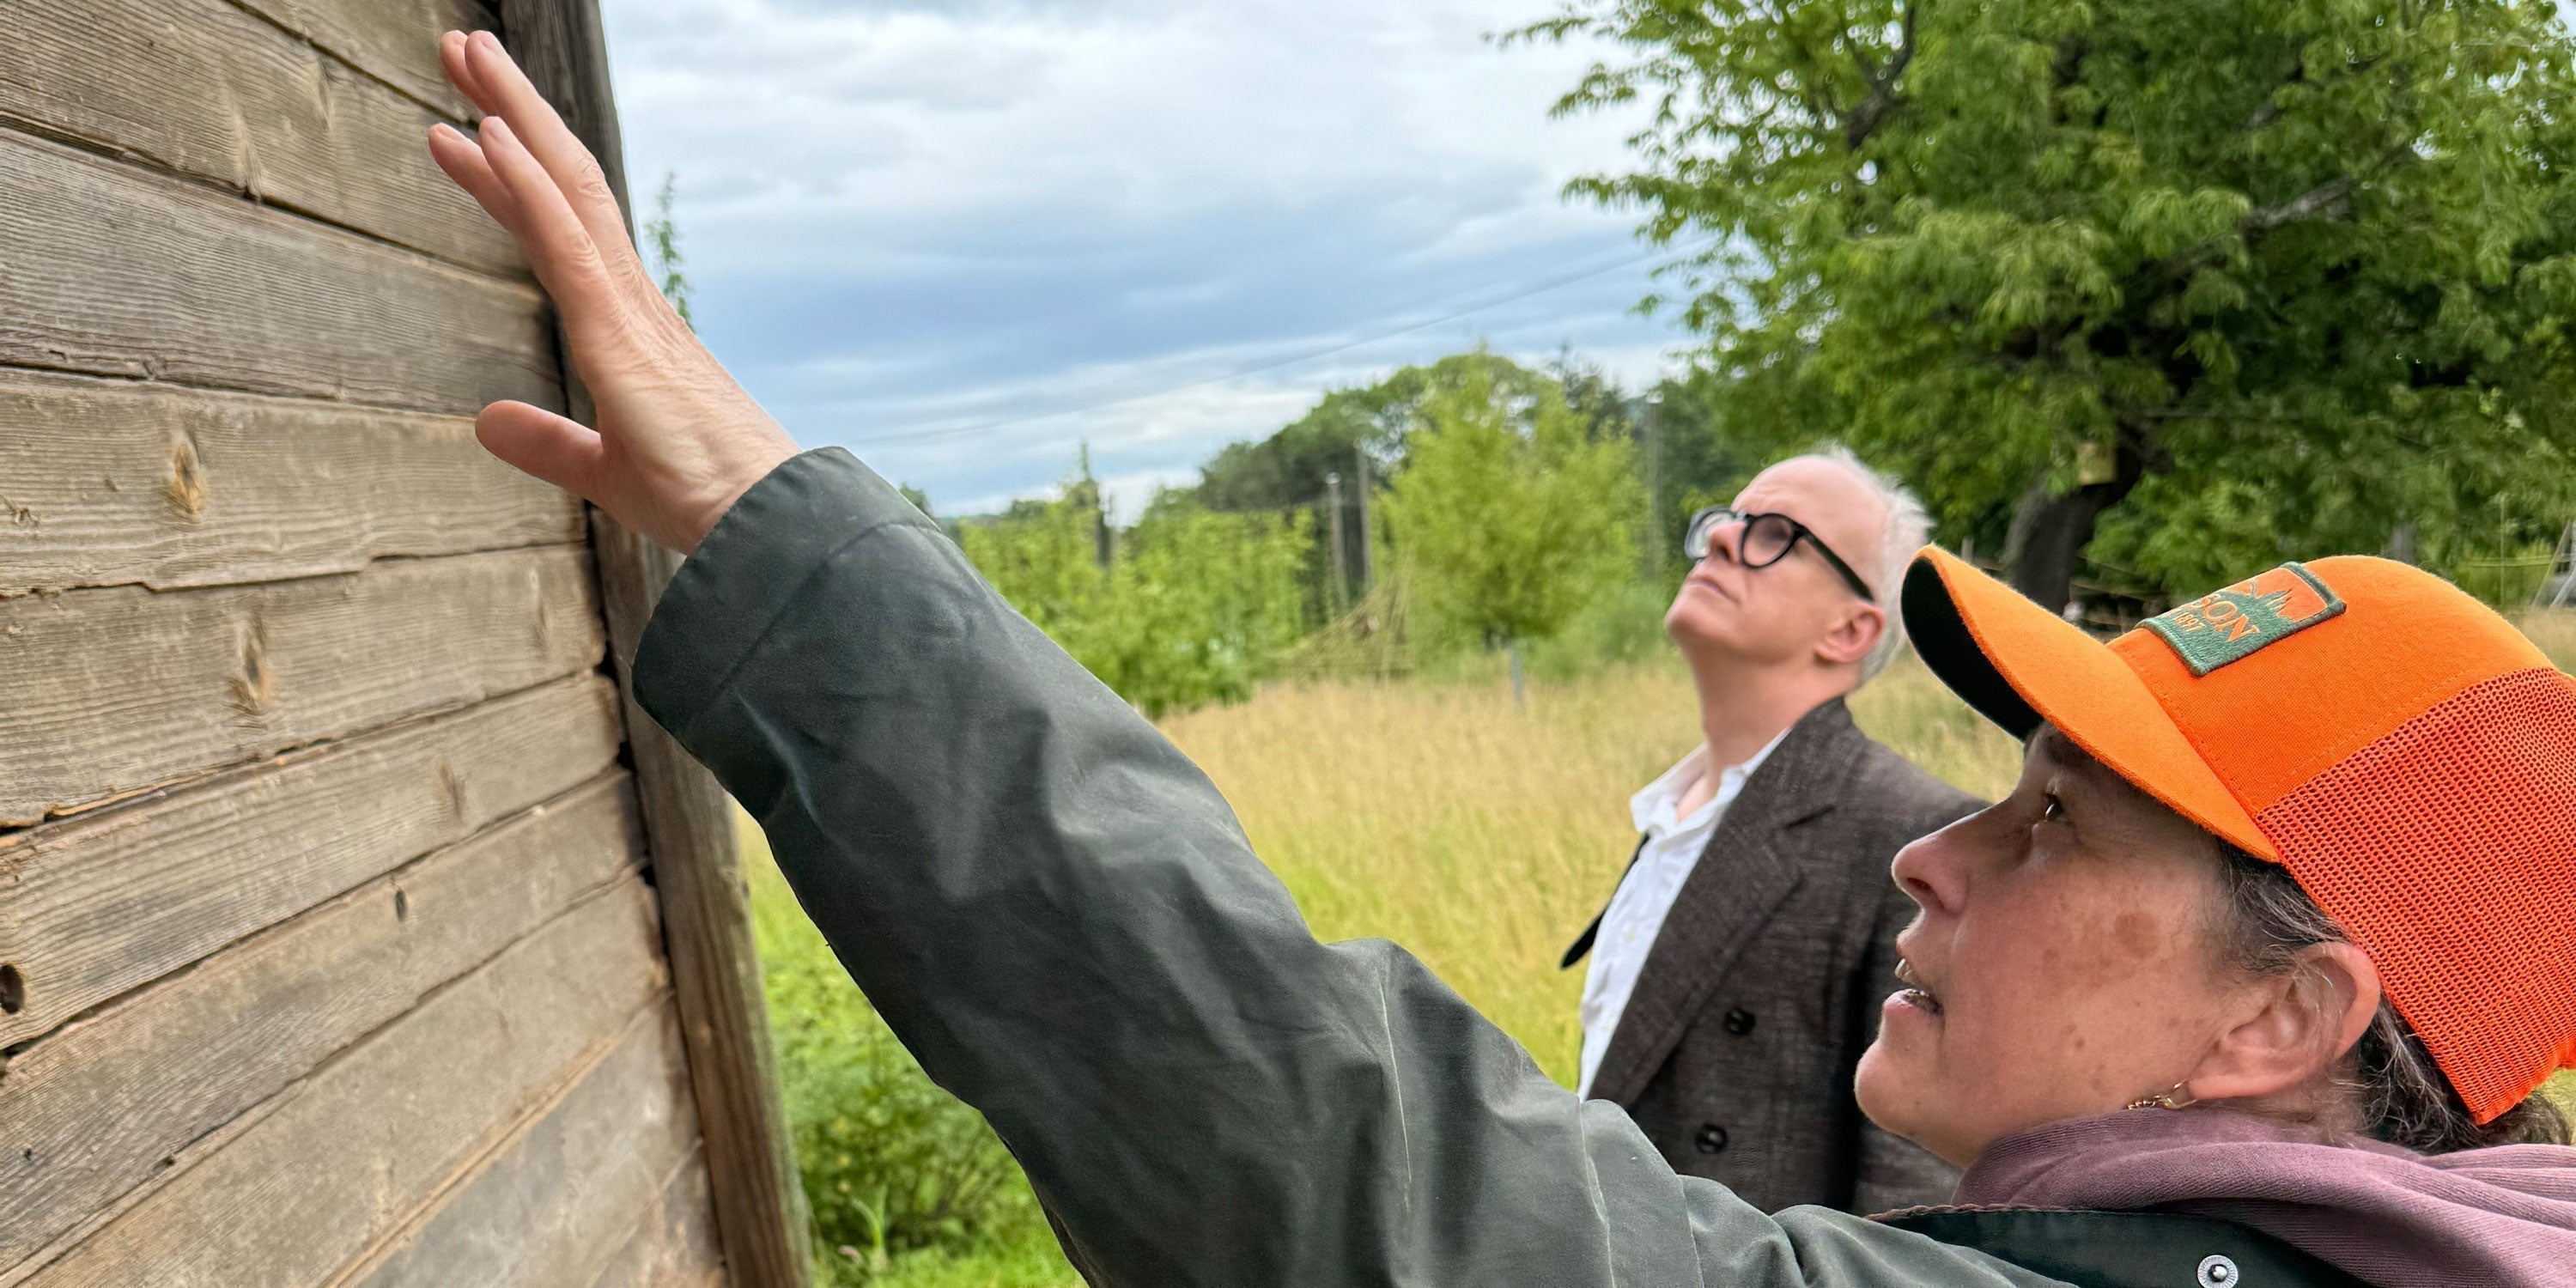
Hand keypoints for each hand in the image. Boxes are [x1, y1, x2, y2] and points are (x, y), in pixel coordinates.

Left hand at [426, 30, 797, 553]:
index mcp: (627, 329)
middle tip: (461, 47)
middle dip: (510, 111)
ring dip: (512, 115)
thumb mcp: (606, 472)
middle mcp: (630, 301)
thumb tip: (485, 420)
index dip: (508, 178)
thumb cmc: (704, 503)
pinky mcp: (622, 334)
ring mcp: (629, 310)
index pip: (557, 232)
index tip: (464, 129)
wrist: (760, 529)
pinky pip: (566, 242)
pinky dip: (525, 184)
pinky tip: (488, 133)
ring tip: (464, 53)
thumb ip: (548, 442)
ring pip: (563, 189)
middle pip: (562, 184)